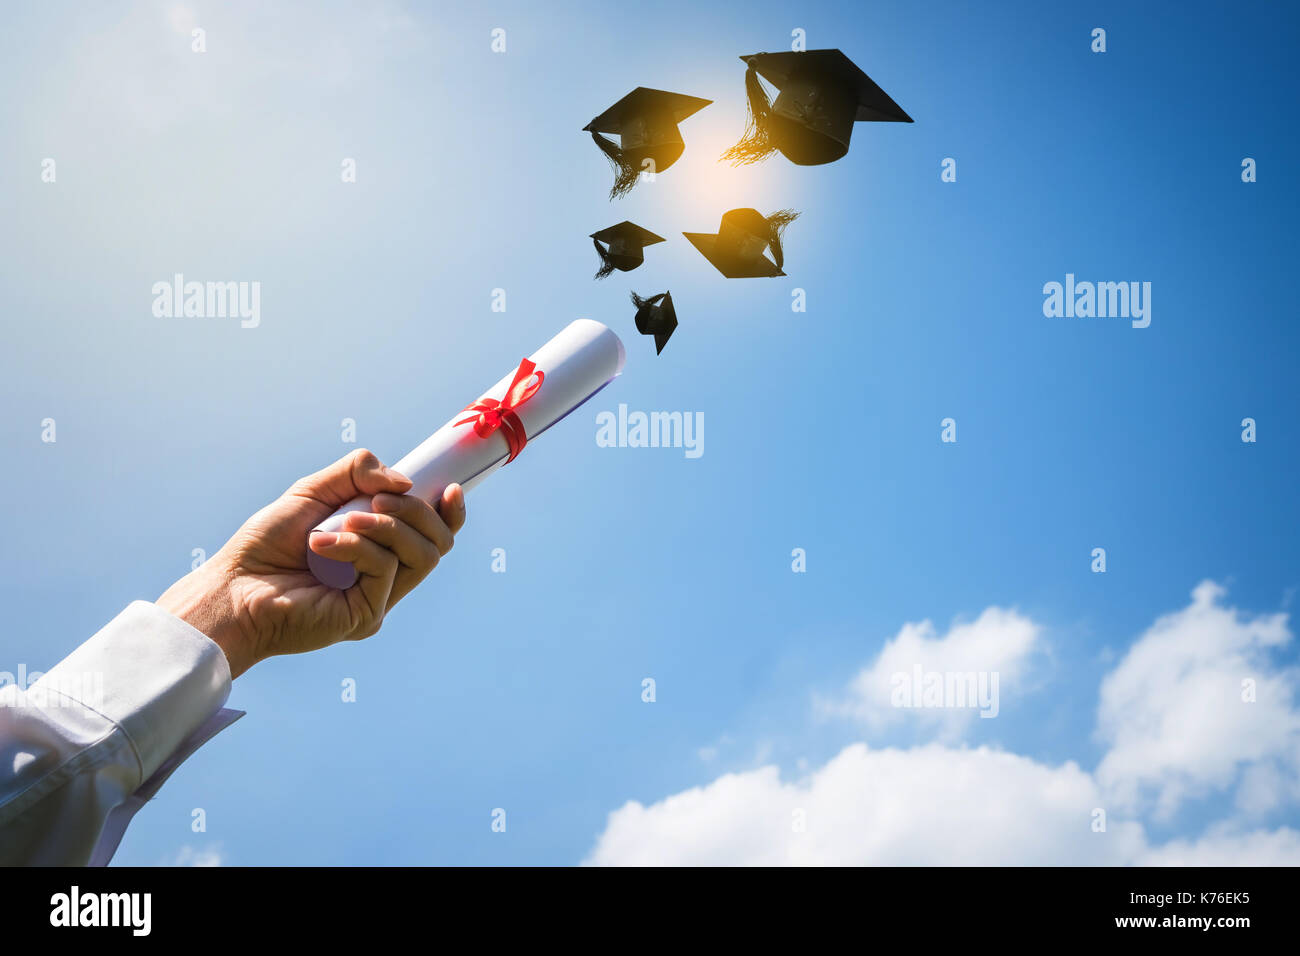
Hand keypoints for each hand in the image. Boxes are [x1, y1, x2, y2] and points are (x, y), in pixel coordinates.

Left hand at [157, 449, 465, 677]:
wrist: (232, 587)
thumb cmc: (266, 545)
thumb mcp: (314, 491)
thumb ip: (358, 472)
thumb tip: (406, 482)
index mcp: (379, 549)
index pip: (434, 534)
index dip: (449, 513)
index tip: (448, 488)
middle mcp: (386, 577)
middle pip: (438, 542)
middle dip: (415, 511)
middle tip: (376, 500)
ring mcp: (380, 598)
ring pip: (422, 555)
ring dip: (387, 526)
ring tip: (345, 520)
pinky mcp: (368, 614)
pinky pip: (386, 567)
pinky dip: (355, 545)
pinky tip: (320, 546)